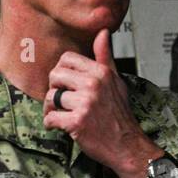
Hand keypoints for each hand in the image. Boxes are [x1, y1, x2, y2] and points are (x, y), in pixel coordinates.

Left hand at [43, 28, 157, 173]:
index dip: (62, 72)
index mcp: (101, 72)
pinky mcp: (77, 122)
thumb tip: (103, 31)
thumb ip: (105, 57)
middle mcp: (94, 84)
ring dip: (51, 109)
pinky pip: (50, 118)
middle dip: (54, 89)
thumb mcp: (116, 82)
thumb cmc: (119, 114)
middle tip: (62, 101)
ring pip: (50, 97)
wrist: (127, 145)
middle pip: (54, 75)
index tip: (67, 85)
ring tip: (61, 115)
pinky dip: (51, 124)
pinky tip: (60, 127)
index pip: (66, 59)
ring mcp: (85, 103)